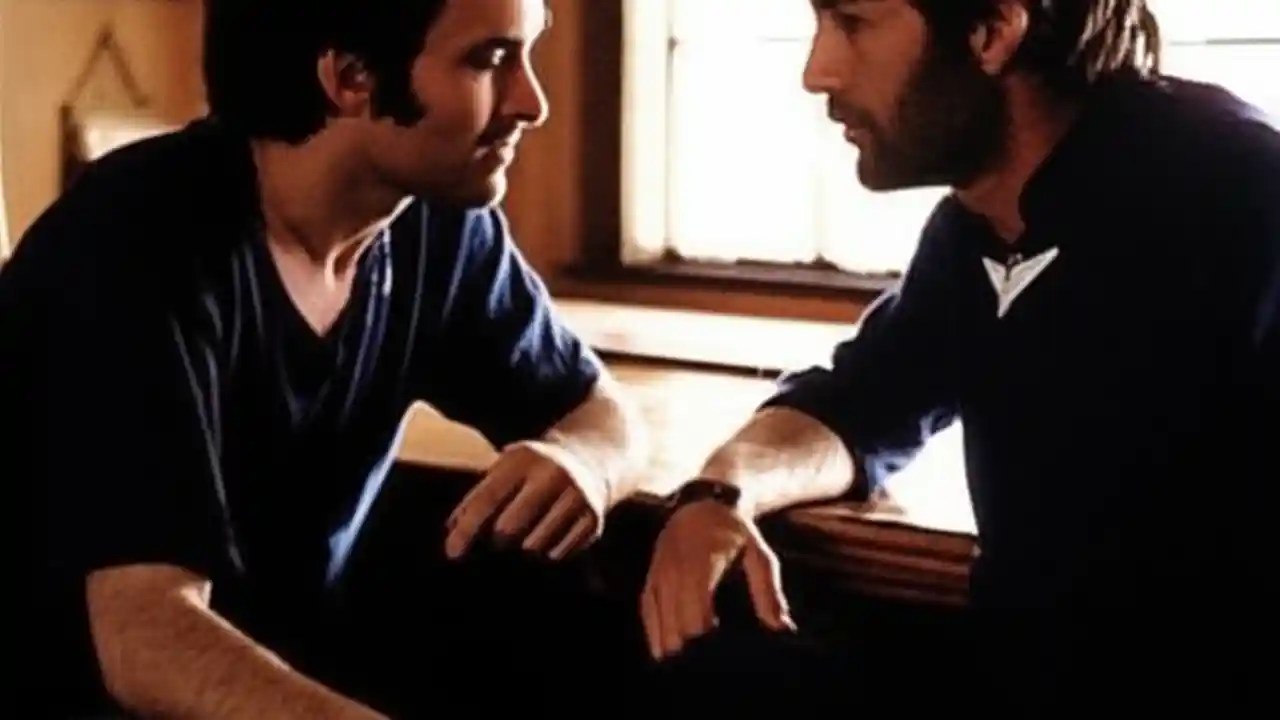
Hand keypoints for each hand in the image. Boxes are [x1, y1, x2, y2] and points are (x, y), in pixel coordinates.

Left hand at [444, 440, 606, 560]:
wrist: (592, 460)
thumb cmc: (535, 470)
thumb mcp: (509, 468)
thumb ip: (481, 493)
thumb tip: (454, 529)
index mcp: (524, 458)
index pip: (488, 498)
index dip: (467, 528)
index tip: (453, 552)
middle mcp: (552, 474)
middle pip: (509, 528)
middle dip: (498, 540)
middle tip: (501, 538)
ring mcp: (576, 496)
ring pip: (534, 546)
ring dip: (524, 547)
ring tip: (528, 534)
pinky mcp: (593, 518)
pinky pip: (558, 553)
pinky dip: (547, 552)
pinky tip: (550, 535)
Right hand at [640, 500, 795, 659]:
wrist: (706, 502)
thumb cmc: (738, 533)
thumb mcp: (760, 555)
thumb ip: (769, 591)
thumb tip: (781, 627)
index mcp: (701, 565)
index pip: (696, 616)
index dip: (706, 641)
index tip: (719, 656)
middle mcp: (675, 570)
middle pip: (675, 624)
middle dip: (689, 650)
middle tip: (705, 668)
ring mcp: (660, 572)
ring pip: (658, 619)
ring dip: (671, 644)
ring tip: (685, 669)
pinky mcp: (653, 574)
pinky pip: (647, 608)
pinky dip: (653, 631)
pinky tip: (662, 652)